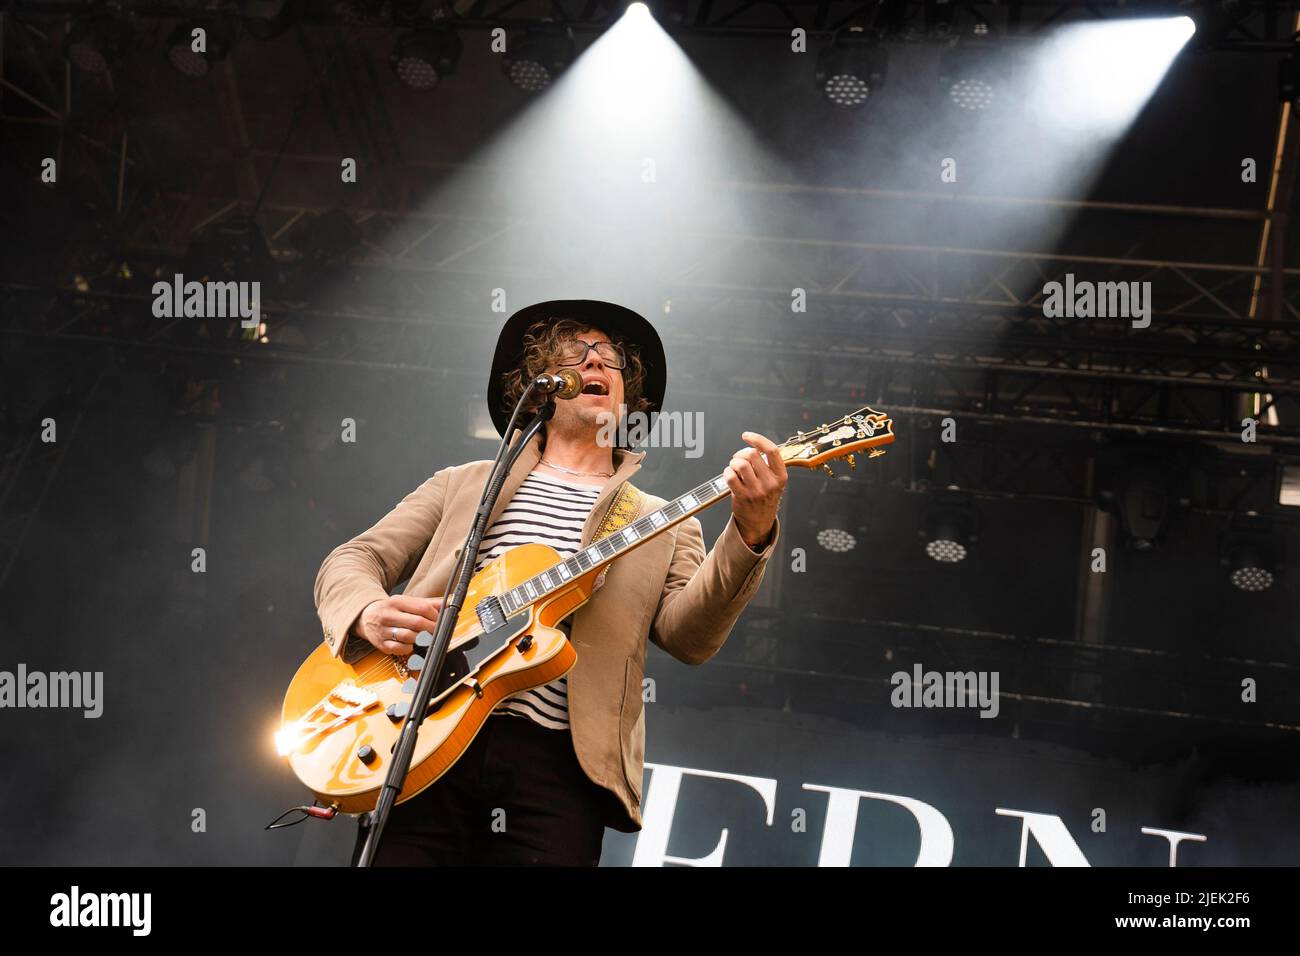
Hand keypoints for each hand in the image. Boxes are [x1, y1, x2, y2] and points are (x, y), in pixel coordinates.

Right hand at [353, 595, 443, 656]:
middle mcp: (388, 615)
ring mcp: (383, 630)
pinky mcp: (381, 644)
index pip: (422, 608)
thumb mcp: (407, 602)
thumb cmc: (391, 610)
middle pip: (417, 622)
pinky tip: (411, 644)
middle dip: (431, 628)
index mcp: (396, 602)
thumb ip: (428, 603)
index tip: (439, 620)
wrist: (366, 617)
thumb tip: (448, 602)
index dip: (435, 615)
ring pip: (408, 636)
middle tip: (436, 631)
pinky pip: (400, 649)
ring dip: (421, 638)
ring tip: (425, 637)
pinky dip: (409, 648)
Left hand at [724, 431, 787, 548]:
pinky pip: (730, 476)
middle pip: (752, 455)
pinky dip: (727, 472)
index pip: (772, 450)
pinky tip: (730, 475)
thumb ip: (768, 465)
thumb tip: (754, 445)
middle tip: (738, 459)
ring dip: (733, 463)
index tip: (746, 436)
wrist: (759, 522)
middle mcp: (770, 483)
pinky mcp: (743, 497)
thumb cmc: (765, 497)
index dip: (758, 439)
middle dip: (741, 453)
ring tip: (734, 468)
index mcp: (781, 476)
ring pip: (740, 464)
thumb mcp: (775, 481)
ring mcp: (756, 491)